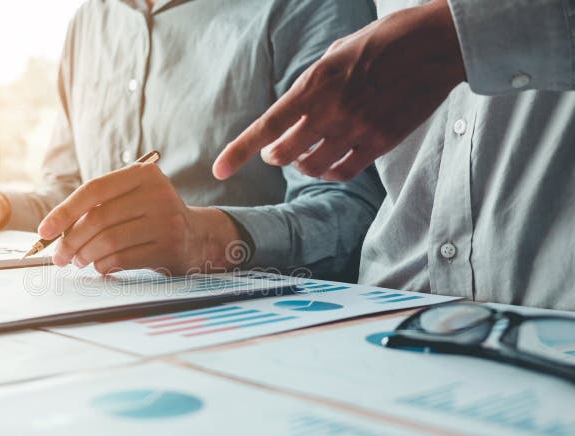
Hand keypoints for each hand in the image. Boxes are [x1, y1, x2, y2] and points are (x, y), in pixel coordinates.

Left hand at [36, 162, 242, 274]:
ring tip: (78, 261)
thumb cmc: (151, 217)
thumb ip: (100, 205)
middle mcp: (158, 194)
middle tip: (60, 256)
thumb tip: (55, 231)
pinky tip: (99, 266)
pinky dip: (103, 266)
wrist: (196, 237)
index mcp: (144, 174)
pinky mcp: (169, 247)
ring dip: (85, 255)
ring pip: (109, 241)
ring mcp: (166, 221)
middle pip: (99, 218)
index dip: (64, 211)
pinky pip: (122, 258)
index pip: (94, 189)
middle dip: (71, 240)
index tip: (45, 230)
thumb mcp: (133, 198)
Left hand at [213, 0, 464, 181]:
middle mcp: (331, 110)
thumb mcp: (337, 52)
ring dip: (302, 166)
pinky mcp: (380, 142)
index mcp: (315, 83)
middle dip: (274, 156)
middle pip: (285, 154)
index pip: (267, 126)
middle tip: (275, 153)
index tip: (220, 169)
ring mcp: (356, 128)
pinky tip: (330, 165)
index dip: (239, 151)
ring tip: (305, 157)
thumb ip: (312, 84)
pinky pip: (344, 171)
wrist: (436, 44)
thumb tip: (293, 109)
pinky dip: (330, 173)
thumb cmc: (385, 41)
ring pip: (312, 167)